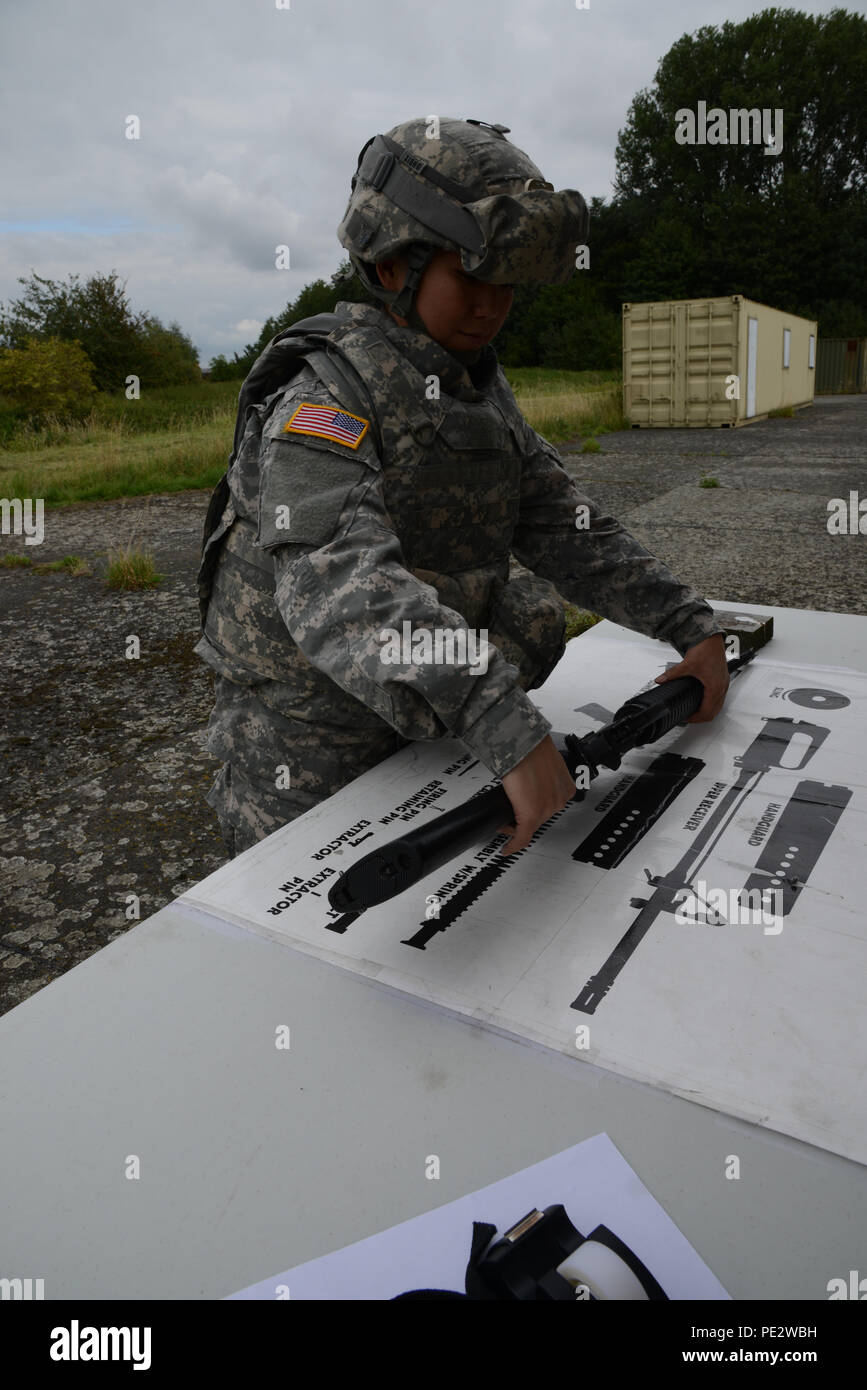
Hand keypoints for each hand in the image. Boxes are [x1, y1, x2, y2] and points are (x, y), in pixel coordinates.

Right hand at [497, 735, 578, 855]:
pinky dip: (513, 844)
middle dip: (523, 818)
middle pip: (540, 816)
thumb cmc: (529, 746)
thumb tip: (530, 781)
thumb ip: (542, 775)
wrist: (521, 743)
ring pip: (529, 826)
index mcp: (566, 787)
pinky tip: (507, 848)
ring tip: (506, 824)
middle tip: (511, 818)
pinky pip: (522, 837)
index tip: (526, 810)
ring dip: (516, 826)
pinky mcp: (531, 815)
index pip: (550, 805)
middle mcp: (559, 799)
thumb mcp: (543, 763)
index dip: (535, 809)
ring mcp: (547, 808)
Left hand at [654, 632, 728, 721]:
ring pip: (718, 706)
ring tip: (693, 711)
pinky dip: (711, 703)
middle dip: (700, 717)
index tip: (685, 717)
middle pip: (713, 712)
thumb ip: (672, 674)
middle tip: (688, 717)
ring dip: (707, 711)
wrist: (713, 638)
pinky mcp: (722, 680)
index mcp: (714, 687)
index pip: (706, 711)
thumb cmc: (706, 649)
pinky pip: (719, 698)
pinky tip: (701, 700)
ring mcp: (723, 684)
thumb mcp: (686, 664)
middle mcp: (722, 687)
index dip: (695, 718)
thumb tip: (661, 680)